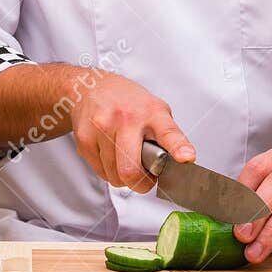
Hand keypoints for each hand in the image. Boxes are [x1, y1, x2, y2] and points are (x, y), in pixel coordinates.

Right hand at [69, 71, 194, 191]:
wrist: (90, 87)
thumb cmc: (127, 102)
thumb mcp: (154, 109)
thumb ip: (166, 136)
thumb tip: (178, 164)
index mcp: (151, 113)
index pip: (168, 133)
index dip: (178, 147)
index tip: (186, 157)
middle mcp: (126, 119)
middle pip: (131, 170)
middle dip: (141, 184)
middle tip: (145, 179)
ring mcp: (102, 128)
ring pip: (114, 176)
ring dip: (122, 176)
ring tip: (124, 158)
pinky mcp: (85, 139)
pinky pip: (100, 172)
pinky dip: (108, 170)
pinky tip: (109, 153)